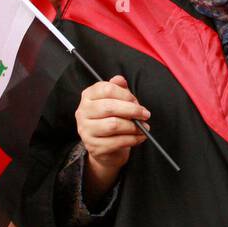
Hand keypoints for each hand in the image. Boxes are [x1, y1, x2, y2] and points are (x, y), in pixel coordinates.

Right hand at [76, 76, 148, 202]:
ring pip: (113, 125)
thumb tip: (120, 80)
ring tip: (143, 127)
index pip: (107, 89)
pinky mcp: (93, 146)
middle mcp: (82, 112)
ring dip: (133, 126)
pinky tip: (139, 137)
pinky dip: (132, 139)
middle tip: (145, 114)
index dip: (126, 95)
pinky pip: (116, 142)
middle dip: (132, 110)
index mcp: (88, 96)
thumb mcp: (116, 100)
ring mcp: (86, 130)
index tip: (136, 101)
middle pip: (110, 107)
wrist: (106, 145)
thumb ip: (119, 88)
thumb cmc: (112, 118)